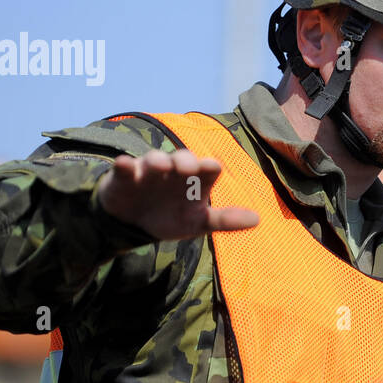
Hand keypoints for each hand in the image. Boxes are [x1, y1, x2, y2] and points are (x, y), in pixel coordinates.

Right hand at [97, 150, 259, 241]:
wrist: (134, 224)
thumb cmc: (171, 217)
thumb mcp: (199, 223)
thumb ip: (225, 220)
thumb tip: (257, 220)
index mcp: (195, 181)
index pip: (206, 170)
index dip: (209, 167)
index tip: (212, 167)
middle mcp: (174, 171)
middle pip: (182, 159)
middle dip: (185, 161)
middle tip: (188, 168)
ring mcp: (149, 171)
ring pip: (154, 159)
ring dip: (157, 161)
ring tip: (160, 166)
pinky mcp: (124, 176)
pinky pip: (124, 167)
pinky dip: (125, 165)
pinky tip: (126, 165)